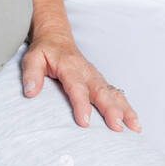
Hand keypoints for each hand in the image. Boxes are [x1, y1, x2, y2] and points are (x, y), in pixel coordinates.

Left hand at [21, 27, 140, 131]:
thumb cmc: (44, 51)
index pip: (77, 87)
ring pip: (113, 93)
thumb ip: (31, 74)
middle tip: (117, 127)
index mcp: (70, 67)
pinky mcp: (100, 82)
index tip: (85, 122)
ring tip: (134, 127)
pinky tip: (134, 123)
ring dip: (125, 110)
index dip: (81, 104)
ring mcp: (96, 77)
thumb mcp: (32, 58)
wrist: (56, 38)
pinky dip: (127, 108)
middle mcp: (87, 72)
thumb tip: (30, 92)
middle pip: (101, 91)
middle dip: (111, 110)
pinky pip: (116, 94)